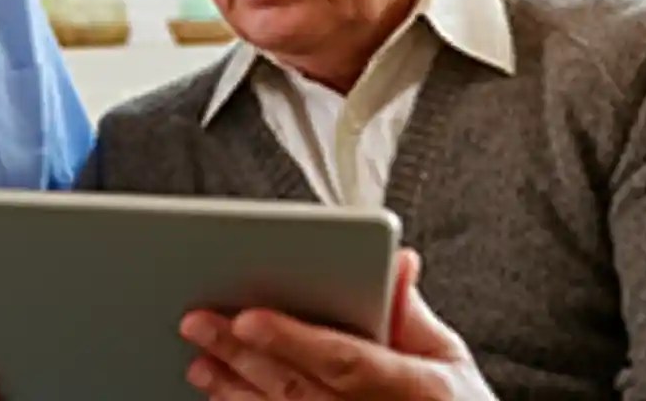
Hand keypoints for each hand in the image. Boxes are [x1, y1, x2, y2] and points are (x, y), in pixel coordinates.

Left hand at [179, 249, 497, 399]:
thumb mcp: (447, 356)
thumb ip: (412, 311)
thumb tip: (396, 259)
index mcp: (414, 388)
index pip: (344, 360)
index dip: (293, 339)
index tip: (248, 316)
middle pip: (295, 388)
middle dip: (241, 353)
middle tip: (197, 321)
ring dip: (233, 388)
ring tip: (200, 359)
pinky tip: (222, 393)